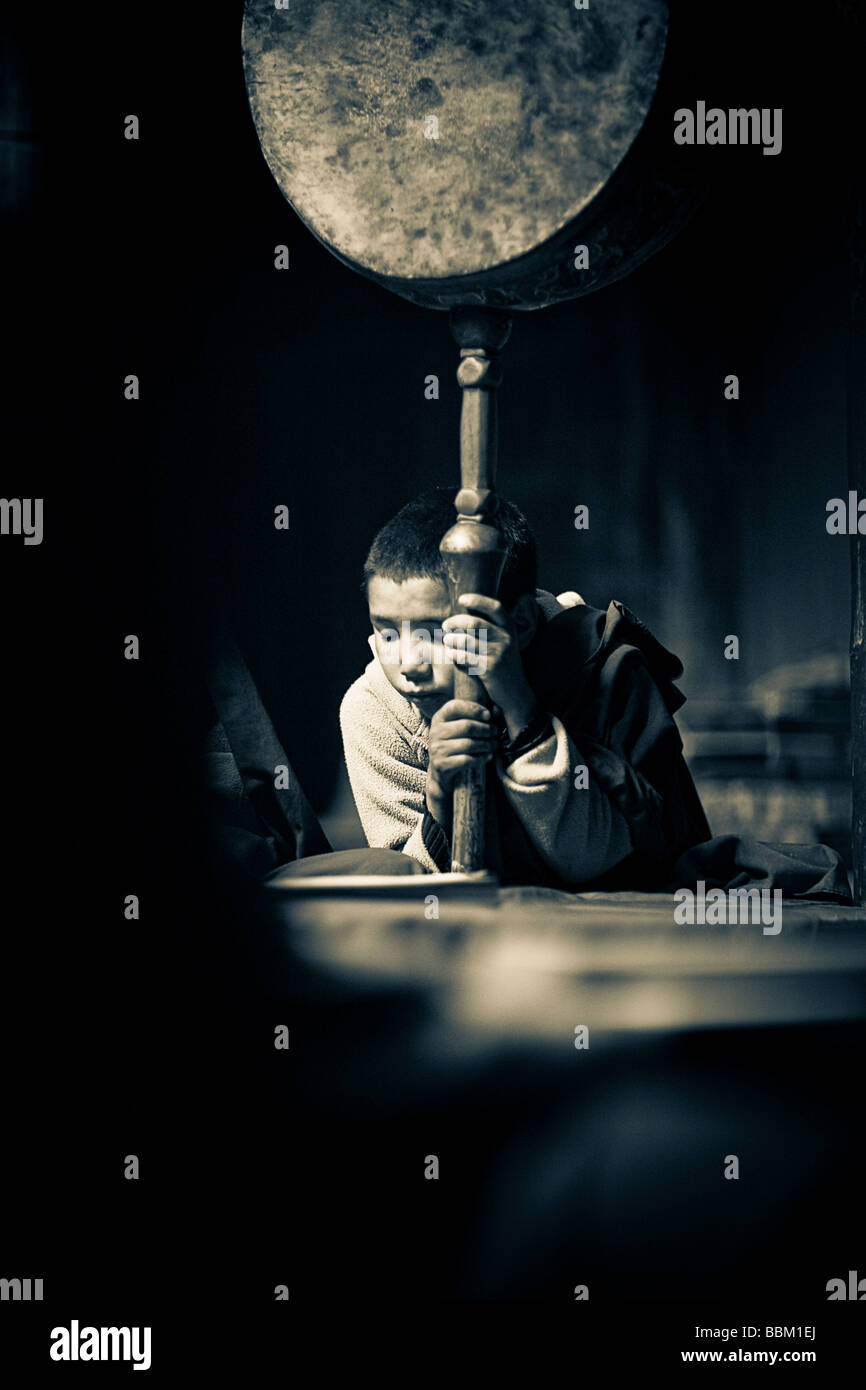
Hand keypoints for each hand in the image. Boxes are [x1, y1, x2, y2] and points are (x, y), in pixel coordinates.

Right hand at [426, 698, 498, 823]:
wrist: (441, 772)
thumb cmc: (455, 745)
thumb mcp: (460, 729)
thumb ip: (476, 718)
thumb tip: (497, 710)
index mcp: (440, 718)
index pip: (454, 706)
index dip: (474, 709)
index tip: (489, 716)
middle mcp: (435, 732)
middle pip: (466, 726)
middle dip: (486, 729)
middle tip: (496, 733)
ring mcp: (437, 749)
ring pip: (468, 744)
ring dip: (487, 744)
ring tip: (495, 745)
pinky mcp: (441, 765)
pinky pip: (466, 760)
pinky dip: (481, 758)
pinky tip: (488, 756)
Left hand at [442, 593, 535, 738]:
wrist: (516, 694)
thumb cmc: (503, 666)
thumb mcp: (503, 644)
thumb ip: (489, 630)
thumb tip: (462, 616)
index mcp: (510, 629)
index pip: (495, 607)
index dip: (478, 600)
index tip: (461, 599)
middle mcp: (506, 638)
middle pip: (474, 623)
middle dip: (455, 623)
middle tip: (445, 626)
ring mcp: (498, 653)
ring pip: (466, 640)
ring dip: (451, 640)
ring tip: (447, 642)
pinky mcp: (489, 668)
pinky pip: (464, 657)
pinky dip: (455, 655)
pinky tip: (452, 656)